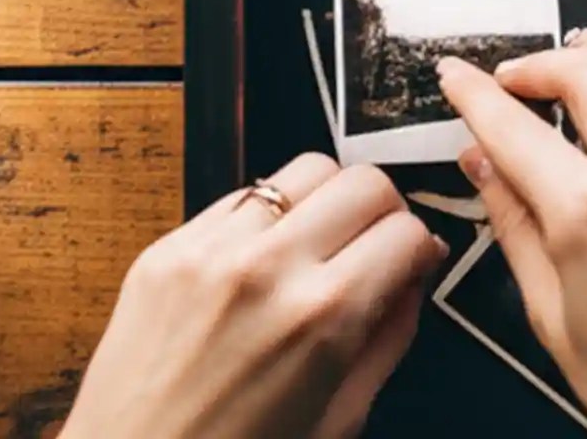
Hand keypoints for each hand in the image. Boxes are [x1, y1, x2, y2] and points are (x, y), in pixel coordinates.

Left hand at [60, 154, 447, 438]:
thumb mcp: (340, 418)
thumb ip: (388, 338)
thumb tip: (415, 274)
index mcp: (323, 317)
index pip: (406, 230)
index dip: (419, 249)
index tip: (411, 263)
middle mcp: (268, 267)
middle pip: (363, 181)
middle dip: (384, 211)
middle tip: (376, 246)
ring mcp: (211, 250)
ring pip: (304, 171)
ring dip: (327, 203)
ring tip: (319, 246)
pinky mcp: (167, 248)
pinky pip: (242, 197)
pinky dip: (269, 218)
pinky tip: (263, 260)